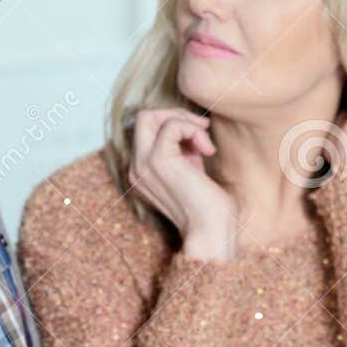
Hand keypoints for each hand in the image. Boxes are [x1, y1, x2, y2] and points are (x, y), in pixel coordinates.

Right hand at [128, 107, 237, 260]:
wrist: (211, 231)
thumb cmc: (209, 206)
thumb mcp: (191, 171)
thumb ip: (183, 150)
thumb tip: (191, 126)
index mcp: (142, 172)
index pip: (147, 130)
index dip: (174, 125)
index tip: (199, 137)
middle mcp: (136, 168)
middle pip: (143, 118)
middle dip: (175, 115)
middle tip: (201, 129)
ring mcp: (143, 164)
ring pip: (150, 116)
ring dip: (185, 121)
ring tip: (205, 144)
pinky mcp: (157, 160)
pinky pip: (172, 125)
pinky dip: (193, 130)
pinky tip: (208, 150)